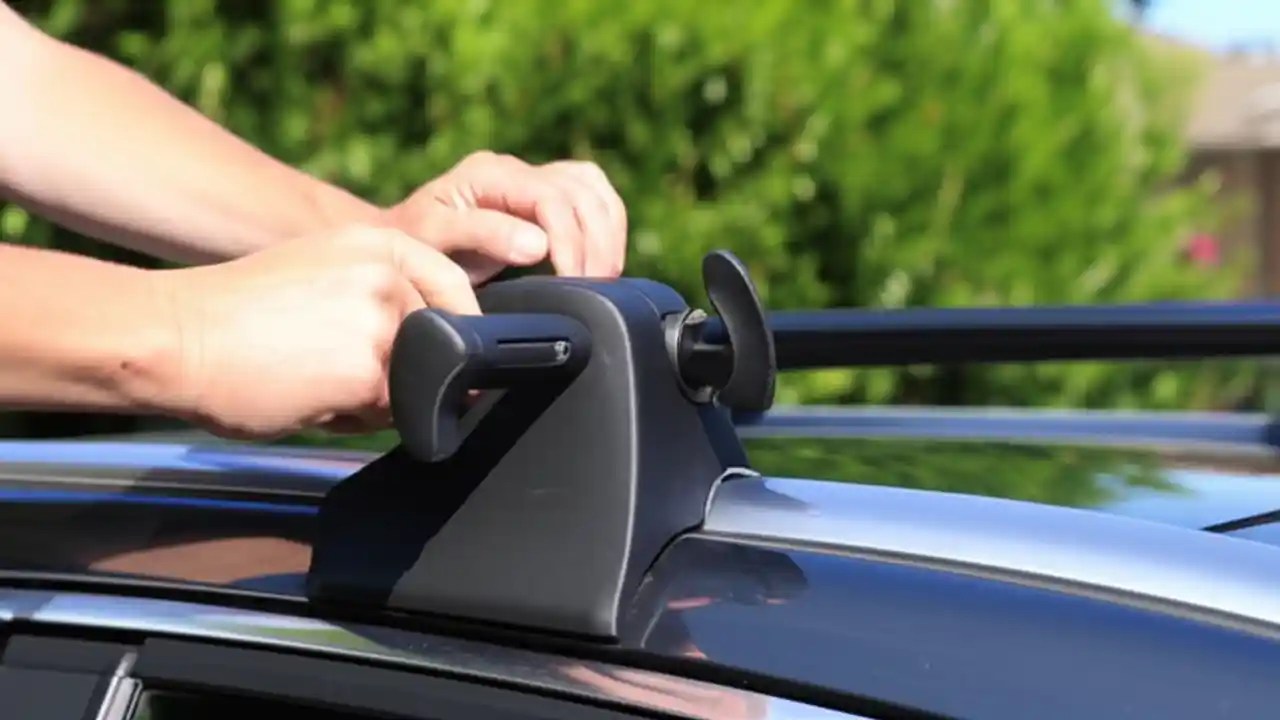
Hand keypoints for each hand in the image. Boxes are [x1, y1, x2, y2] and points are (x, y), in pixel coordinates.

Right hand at [150, 225, 478, 439]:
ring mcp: (382, 322)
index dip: (461, 328)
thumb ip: (379, 294)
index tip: (457, 356)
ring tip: (316, 384)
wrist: (173, 337)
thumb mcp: (320, 272)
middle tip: (336, 372)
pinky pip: (386, 415)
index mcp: (378, 243)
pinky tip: (307, 401)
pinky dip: (353, 421)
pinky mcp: (367, 372)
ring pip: (415, 384)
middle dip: (404, 371)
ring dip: (378, 400)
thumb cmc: (234, 314)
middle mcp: (388, 275)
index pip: (454, 286)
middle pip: (440, 345)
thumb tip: (434, 345)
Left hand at [386, 151, 627, 282]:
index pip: (552, 198)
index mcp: (490, 174)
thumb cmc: (413, 243)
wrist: (400, 242)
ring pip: (596, 191)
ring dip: (608, 235)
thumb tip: (540, 245)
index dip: (572, 241)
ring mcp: (535, 179)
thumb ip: (484, 235)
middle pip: (583, 192)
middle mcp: (517, 170)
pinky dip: (608, 227)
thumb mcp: (435, 238)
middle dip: (596, 244)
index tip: (575, 282)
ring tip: (603, 280)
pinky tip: (603, 258)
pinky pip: (595, 199)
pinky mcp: (549, 195)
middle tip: (595, 290)